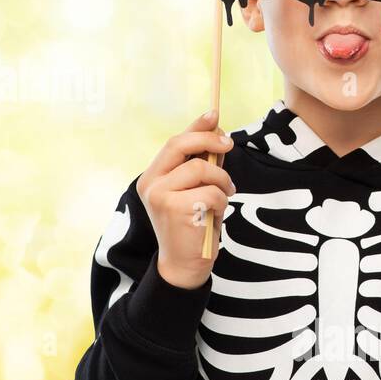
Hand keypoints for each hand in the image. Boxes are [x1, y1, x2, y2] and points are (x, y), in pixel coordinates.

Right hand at [137, 110, 235, 289]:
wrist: (184, 264)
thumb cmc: (191, 225)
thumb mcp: (193, 191)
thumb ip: (199, 166)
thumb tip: (217, 135)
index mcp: (152, 177)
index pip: (174, 143)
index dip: (195, 127)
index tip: (214, 115)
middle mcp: (151, 184)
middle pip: (181, 145)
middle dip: (209, 140)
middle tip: (229, 145)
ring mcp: (161, 196)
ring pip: (203, 169)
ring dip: (221, 182)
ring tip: (222, 198)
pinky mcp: (177, 209)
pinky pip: (212, 193)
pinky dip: (221, 202)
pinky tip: (214, 215)